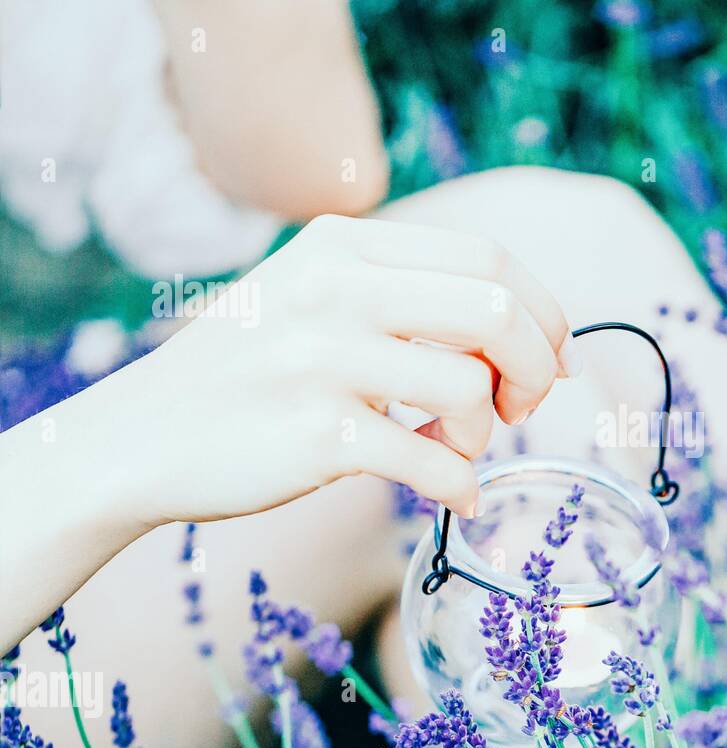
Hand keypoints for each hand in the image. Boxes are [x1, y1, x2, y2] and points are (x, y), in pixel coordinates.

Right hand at [115, 214, 579, 523]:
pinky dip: (461, 487)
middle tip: (523, 409)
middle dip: (536, 370)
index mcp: (344, 243)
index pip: (489, 257)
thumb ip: (410, 295)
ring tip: (454, 448)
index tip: (554, 360)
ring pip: (471, 392)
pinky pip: (434, 465)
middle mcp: (335, 289)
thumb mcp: (315, 294)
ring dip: (485, 435)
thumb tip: (537, 337)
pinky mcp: (317, 435)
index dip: (544, 313)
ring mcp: (322, 361)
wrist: (141, 437)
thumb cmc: (252, 371)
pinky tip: (451, 494)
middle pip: (498, 313)